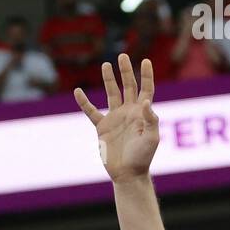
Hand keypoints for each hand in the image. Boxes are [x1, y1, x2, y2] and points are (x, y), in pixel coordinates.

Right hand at [75, 55, 159, 183]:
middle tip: (122, 56)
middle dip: (126, 71)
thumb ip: (150, 118)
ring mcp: (115, 118)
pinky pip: (91, 112)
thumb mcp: (151, 138)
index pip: (146, 88)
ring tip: (106, 64)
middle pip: (128, 86)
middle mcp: (129, 112)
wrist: (128, 174)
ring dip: (109, 79)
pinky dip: (84, 102)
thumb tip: (144, 101)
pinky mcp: (102, 128)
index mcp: (142, 112)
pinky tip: (78, 91)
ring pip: (111, 94)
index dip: (147, 75)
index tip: (146, 61)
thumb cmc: (143, 157)